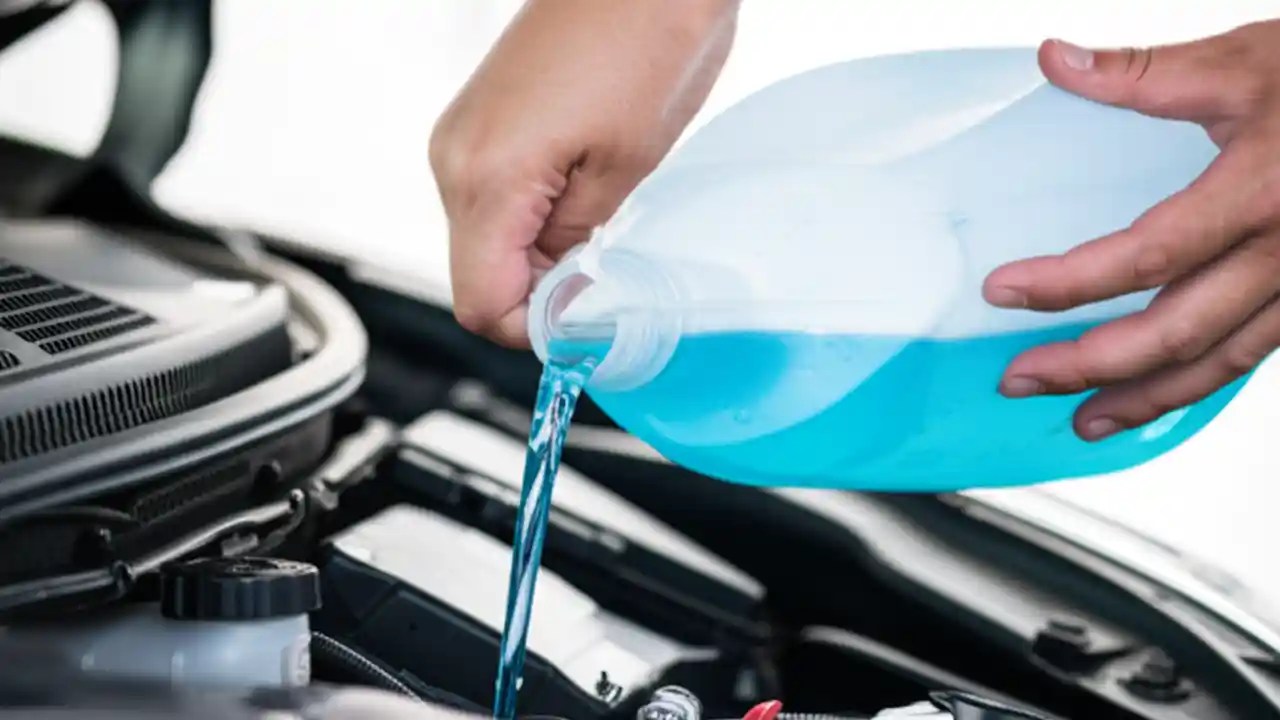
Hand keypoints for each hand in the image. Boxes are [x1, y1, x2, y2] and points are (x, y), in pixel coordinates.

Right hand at [430, 0, 738, 346]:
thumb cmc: (645, 45)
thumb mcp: (626, 172)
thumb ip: (581, 252)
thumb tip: (564, 309)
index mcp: (484, 179)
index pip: (481, 305)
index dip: (535, 330)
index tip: (586, 324)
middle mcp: (454, 161)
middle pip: (478, 278)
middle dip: (541, 293)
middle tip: (608, 272)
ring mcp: (460, 140)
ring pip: (486, 244)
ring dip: (541, 255)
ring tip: (603, 220)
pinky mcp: (479, 126)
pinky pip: (493, 203)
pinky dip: (533, 219)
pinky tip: (584, 191)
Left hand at [984, 21, 1279, 440]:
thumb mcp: (1246, 61)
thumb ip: (1145, 72)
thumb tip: (1055, 59)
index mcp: (1260, 194)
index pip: (1148, 255)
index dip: (1069, 282)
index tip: (1004, 291)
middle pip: (1175, 332)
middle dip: (1089, 364)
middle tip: (1018, 377)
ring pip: (1216, 364)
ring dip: (1141, 399)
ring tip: (1078, 420)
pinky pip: (1248, 357)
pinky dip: (1194, 387)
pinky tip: (1151, 398)